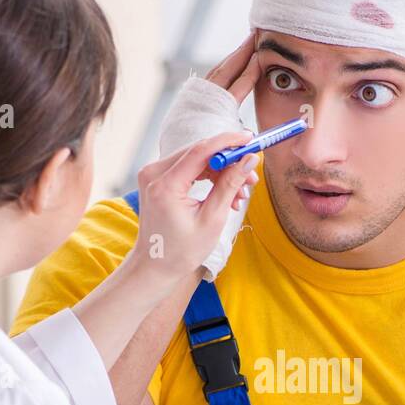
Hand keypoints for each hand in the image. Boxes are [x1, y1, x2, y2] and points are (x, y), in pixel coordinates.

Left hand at [154, 33, 262, 281]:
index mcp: (165, 185)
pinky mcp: (158, 179)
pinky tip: (226, 196)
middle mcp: (154, 173)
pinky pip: (188, 169)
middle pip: (199, 152)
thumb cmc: (181, 251)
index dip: (228, 142)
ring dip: (221, 172)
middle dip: (229, 161)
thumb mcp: (212, 219)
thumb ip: (230, 185)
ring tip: (240, 195)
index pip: (201, 150)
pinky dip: (208, 178)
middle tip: (251, 178)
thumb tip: (249, 160)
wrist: (155, 266)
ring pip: (196, 160)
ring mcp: (154, 175)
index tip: (250, 139)